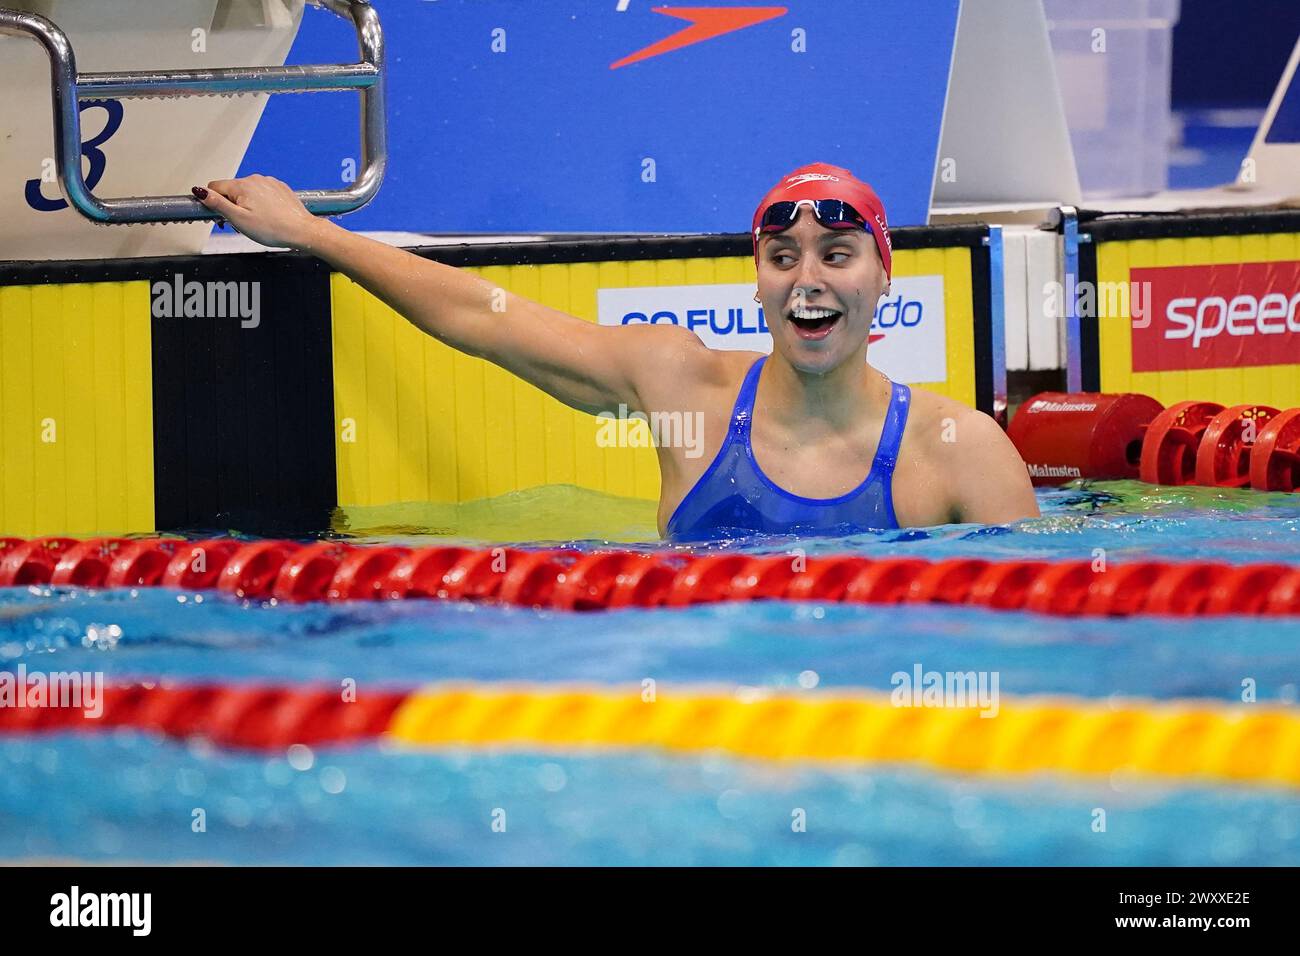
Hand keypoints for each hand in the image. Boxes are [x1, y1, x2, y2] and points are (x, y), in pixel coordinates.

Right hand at [192, 175, 322, 249]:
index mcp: (242, 185)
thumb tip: (199, 192)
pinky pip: (263, 193)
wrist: (302, 231)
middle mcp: (255, 179)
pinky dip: (262, 203)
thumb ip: (217, 204)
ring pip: (248, 192)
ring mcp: (269, 182)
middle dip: (232, 205)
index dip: (214, 203)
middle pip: (232, 190)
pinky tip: (269, 216)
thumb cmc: (273, 228)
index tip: (221, 217)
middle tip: (242, 224)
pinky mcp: (280, 188)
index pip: (214, 187)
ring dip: (247, 205)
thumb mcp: (239, 219)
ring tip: (259, 222)